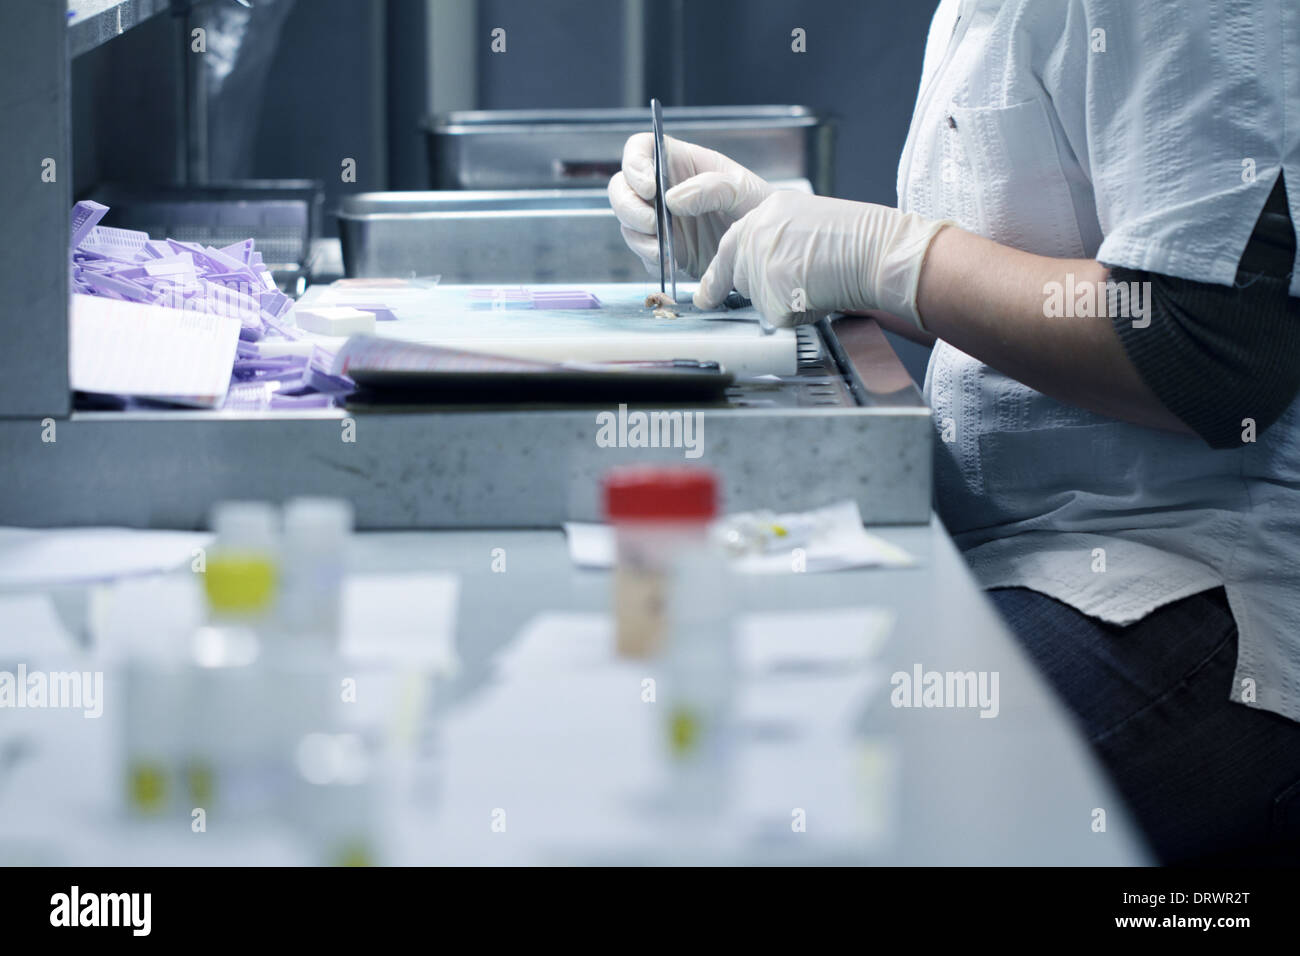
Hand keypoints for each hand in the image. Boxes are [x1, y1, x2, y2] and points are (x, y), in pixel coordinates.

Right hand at [608, 133, 772, 279]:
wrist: (765, 250)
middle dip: (628, 206)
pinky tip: (671, 263)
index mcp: (679, 162)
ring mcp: (660, 222)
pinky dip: (650, 259)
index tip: (650, 187)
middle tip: (652, 224)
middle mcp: (662, 190)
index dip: (634, 164)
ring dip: (638, 236)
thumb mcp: (745, 190)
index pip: (640, 149)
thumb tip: (671, 200)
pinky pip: (642, 253)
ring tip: (664, 249)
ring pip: (626, 222)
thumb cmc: (758, 209)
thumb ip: (712, 187)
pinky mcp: (663, 251)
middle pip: (621, 187)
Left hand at [694, 191, 952, 328]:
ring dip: (784, 302)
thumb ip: (775, 243)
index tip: (705, 297)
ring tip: (818, 281)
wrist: (876, 250)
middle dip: (761, 292)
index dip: (717, 277)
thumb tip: (755, 275)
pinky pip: (777, 318)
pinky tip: (820, 294)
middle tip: (797, 288)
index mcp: (767, 210)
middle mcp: (756, 232)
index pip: (730, 246)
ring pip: (758, 300)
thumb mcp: (806, 226)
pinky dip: (798, 316)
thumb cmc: (857, 240)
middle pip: (739, 277)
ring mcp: (759, 261)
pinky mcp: (770, 290)